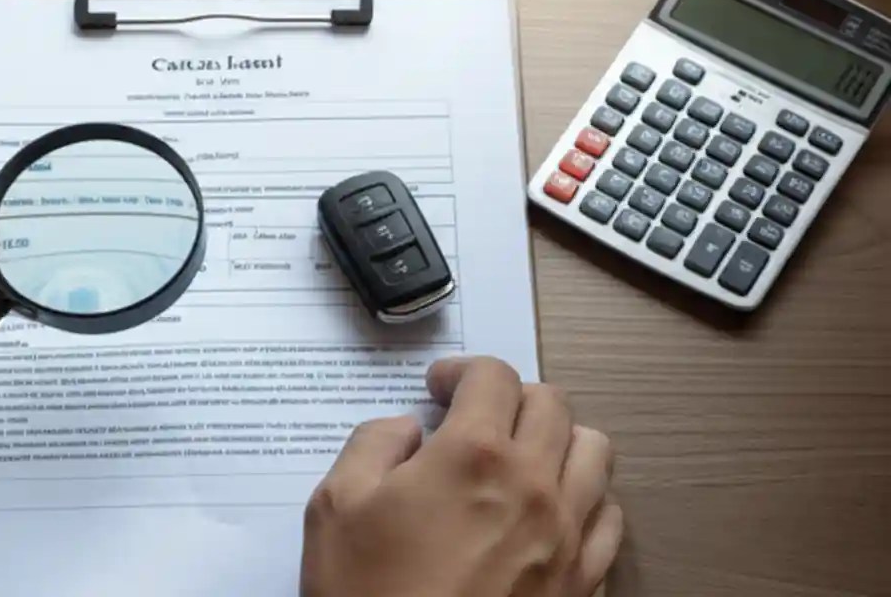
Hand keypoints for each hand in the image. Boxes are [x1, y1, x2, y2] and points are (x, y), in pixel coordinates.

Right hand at [300, 357, 621, 596]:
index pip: (493, 377)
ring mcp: (567, 537)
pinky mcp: (582, 582)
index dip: (461, 370)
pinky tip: (550, 511)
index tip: (439, 389)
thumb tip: (406, 430)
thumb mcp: (334, 508)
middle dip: (511, 397)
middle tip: (475, 417)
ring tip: (522, 457)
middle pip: (552, 404)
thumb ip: (372, 444)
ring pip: (595, 453)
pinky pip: (609, 519)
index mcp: (473, 456)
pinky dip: (585, 499)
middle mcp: (534, 486)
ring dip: (558, 440)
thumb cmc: (368, 596)